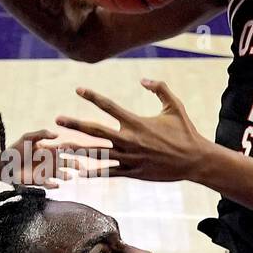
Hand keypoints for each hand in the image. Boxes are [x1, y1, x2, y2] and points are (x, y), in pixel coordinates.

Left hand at [1, 128, 82, 188]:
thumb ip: (42, 133)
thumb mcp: (28, 137)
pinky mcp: (40, 181)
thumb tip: (57, 134)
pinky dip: (54, 185)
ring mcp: (46, 172)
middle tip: (81, 168)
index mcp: (50, 149)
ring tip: (69, 177)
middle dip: (75, 165)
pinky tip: (56, 185)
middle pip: (67, 163)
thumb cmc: (17, 148)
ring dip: (66, 176)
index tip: (77, 151)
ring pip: (61, 175)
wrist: (5, 163)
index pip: (65, 150)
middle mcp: (51, 161)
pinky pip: (49, 184)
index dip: (72, 150)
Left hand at [55, 79, 209, 182]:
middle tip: (57, 119)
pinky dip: (94, 172)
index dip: (92, 97)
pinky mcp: (134, 172)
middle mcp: (130, 140)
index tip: (78, 89)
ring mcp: (130, 158)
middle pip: (95, 131)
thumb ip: (159, 88)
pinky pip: (110, 173)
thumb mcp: (174, 105)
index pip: (109, 106)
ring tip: (61, 147)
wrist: (196, 160)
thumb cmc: (185, 132)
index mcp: (137, 123)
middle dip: (75, 124)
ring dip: (78, 150)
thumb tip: (143, 79)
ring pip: (98, 154)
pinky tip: (79, 172)